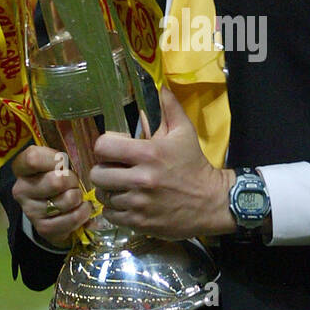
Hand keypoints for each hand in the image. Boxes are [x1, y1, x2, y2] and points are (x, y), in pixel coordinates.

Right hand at [11, 145, 93, 248]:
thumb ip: (65, 151)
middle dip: (73, 181)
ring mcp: (30, 210)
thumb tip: (92, 142)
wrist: (55, 214)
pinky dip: (83, 213)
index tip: (63, 163)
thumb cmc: (59, 179)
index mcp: (22, 168)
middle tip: (73, 183)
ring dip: (78, 197)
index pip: (33, 157)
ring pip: (67, 199)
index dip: (55, 159)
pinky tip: (80, 210)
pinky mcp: (43, 228)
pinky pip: (72, 218)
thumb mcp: (58, 163)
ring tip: (76, 197)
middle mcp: (21, 189)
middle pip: (56, 180)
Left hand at [90, 88, 236, 239]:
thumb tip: (161, 86)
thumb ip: (170, 108)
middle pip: (97, 174)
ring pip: (103, 196)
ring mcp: (139, 203)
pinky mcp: (140, 222)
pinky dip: (115, 210)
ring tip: (120, 188)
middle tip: (113, 171)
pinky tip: (126, 204)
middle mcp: (141, 179)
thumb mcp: (185, 133)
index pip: (103, 147)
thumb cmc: (194, 165)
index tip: (113, 151)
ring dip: (109, 192)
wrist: (211, 202)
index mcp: (149, 153)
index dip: (104, 148)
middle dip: (103, 171)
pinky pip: (111, 215)